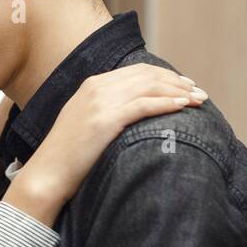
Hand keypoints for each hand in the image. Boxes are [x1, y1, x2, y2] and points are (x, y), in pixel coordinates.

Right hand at [4, 65, 204, 224]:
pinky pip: (144, 105)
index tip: (185, 86)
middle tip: (199, 93)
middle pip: (148, 76)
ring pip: (150, 87)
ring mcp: (100, 102)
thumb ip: (107, 110)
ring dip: (179, 92)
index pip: (138, 72)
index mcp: (92, 85)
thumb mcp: (85, 123)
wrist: (47, 174)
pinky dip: (167, 103)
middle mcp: (96, 88)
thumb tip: (136, 113)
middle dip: (178, 83)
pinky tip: (184, 107)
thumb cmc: (68, 157)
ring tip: (200, 100)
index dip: (166, 76)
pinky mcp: (105, 120)